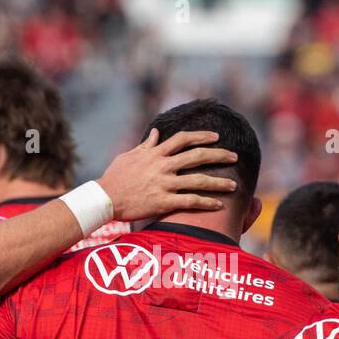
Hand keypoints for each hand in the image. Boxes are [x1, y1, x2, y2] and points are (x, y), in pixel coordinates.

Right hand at [97, 129, 236, 220]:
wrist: (104, 198)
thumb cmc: (115, 177)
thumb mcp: (129, 156)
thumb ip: (146, 145)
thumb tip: (155, 132)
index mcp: (155, 153)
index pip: (183, 139)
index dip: (201, 136)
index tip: (216, 137)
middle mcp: (163, 166)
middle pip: (197, 156)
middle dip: (218, 155)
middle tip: (234, 157)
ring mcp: (164, 184)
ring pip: (198, 180)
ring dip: (219, 182)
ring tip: (234, 185)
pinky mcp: (163, 202)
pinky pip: (190, 202)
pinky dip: (206, 203)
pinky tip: (219, 206)